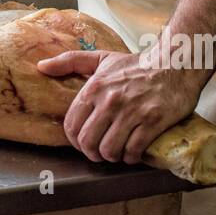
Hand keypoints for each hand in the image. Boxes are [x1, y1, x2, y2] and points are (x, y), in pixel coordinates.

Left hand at [36, 47, 204, 163]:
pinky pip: (132, 151)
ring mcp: (131, 112)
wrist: (174, 65)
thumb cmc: (136, 65)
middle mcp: (110, 100)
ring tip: (116, 152)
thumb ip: (69, 61)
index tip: (83, 143)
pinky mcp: (151, 122)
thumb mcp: (100, 58)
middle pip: (88, 142)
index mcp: (94, 87)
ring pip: (109, 150)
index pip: (72, 126)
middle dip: (91, 153)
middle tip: (99, 152)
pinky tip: (133, 152)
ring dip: (111, 156)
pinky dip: (130, 157)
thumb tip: (41, 67)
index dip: (74, 141)